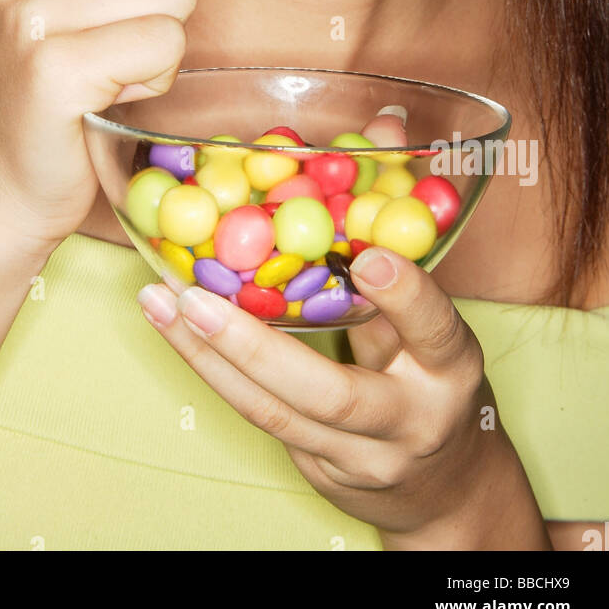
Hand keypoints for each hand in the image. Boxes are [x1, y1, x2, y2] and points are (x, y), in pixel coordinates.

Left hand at [137, 110, 499, 539]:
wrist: (441, 484)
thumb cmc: (429, 370)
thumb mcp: (432, 309)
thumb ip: (398, 225)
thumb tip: (382, 124)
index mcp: (449, 368)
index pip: (434, 330)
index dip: (406, 296)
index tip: (369, 256)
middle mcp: (409, 419)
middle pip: (331, 395)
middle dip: (256, 349)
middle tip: (194, 297)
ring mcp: (360, 457)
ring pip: (274, 414)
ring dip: (207, 358)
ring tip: (158, 301)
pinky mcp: (318, 470)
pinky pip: (257, 417)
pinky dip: (209, 370)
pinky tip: (170, 324)